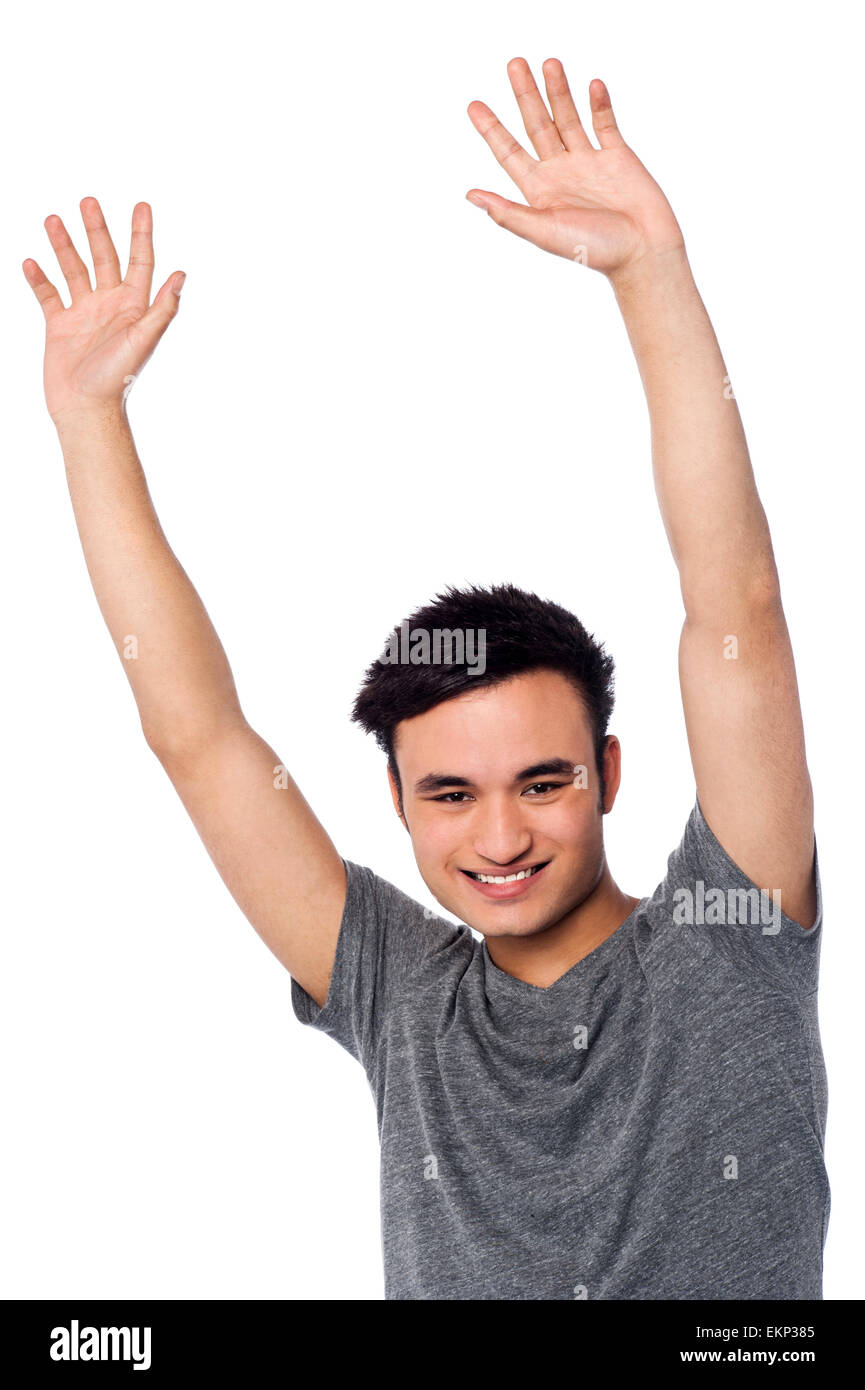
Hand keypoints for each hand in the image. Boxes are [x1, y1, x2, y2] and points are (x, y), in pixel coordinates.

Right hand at [22, 199, 183, 425]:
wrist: (85, 407)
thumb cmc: (117, 377)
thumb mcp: (144, 339)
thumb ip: (162, 308)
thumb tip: (181, 275)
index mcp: (133, 306)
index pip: (140, 262)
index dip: (141, 234)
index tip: (141, 206)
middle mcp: (109, 305)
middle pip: (104, 258)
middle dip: (97, 230)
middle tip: (89, 201)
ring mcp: (84, 314)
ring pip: (73, 270)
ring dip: (64, 245)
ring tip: (53, 219)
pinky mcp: (60, 326)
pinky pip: (49, 295)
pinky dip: (39, 279)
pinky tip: (30, 262)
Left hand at [466, 59, 684, 277]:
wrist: (643, 252)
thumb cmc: (593, 249)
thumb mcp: (543, 231)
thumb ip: (508, 212)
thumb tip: (470, 195)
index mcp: (540, 190)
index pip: (509, 153)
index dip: (491, 130)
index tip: (473, 105)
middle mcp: (561, 172)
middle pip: (537, 125)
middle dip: (525, 95)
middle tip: (514, 63)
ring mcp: (590, 162)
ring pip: (568, 118)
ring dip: (559, 91)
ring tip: (549, 62)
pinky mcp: (618, 156)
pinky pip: (604, 123)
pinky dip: (599, 103)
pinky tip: (591, 84)